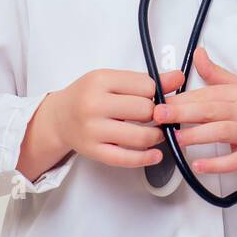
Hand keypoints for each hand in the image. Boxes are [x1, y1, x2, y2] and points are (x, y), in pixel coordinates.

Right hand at [20, 67, 184, 177]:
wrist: (59, 117)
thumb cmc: (88, 96)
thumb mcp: (113, 80)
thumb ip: (145, 80)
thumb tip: (178, 78)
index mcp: (100, 80)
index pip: (146, 85)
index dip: (156, 92)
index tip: (153, 97)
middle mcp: (94, 104)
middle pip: (145, 110)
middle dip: (157, 114)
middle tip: (156, 115)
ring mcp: (93, 130)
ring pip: (140, 136)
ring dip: (156, 135)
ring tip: (156, 132)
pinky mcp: (94, 151)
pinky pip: (125, 158)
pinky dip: (145, 158)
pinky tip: (156, 154)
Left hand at [152, 47, 236, 175]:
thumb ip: (216, 74)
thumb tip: (197, 53)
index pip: (208, 94)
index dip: (182, 99)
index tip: (160, 102)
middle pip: (212, 110)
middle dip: (184, 112)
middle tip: (159, 115)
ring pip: (222, 132)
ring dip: (197, 136)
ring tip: (175, 139)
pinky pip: (236, 160)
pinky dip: (217, 164)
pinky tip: (198, 165)